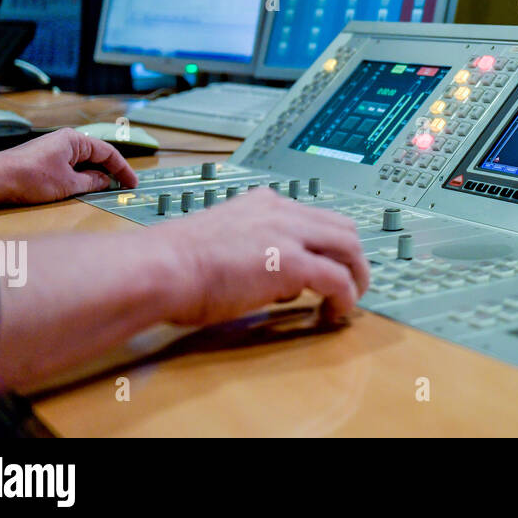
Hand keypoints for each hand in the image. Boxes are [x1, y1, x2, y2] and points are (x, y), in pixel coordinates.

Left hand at [0, 128, 138, 204]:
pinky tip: (82, 187)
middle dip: (111, 171)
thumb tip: (104, 181)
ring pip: (82, 161)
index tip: (133, 183)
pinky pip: (70, 165)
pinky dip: (80, 176)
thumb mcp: (68, 184)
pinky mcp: (43, 159)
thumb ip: (91, 182)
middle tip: (123, 186)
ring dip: (94, 175)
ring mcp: (53, 149)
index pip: (108, 152)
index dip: (123, 169)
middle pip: (96, 155)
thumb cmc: (31, 178)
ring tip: (105, 189)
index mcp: (75, 140)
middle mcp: (65, 140)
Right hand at [152, 189, 369, 324]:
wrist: (161, 267)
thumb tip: (272, 278)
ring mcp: (289, 235)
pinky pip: (338, 279)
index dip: (326, 243)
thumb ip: (252, 250)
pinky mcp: (293, 263)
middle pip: (342, 228)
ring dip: (356, 275)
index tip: (326, 265)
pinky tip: (335, 313)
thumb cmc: (174, 263)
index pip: (314, 216)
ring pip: (349, 248)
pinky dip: (345, 297)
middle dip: (353, 257)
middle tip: (350, 283)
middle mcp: (282, 212)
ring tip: (349, 300)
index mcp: (263, 204)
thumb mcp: (221, 241)